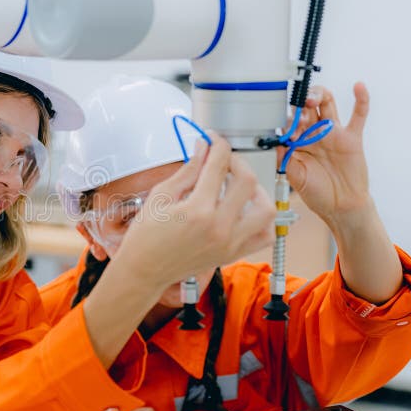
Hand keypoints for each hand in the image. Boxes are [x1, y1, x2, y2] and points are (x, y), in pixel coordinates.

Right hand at [115, 134, 274, 288]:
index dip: (218, 145)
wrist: (144, 270)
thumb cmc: (146, 236)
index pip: (219, 165)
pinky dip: (263, 220)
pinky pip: (265, 235)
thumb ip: (188, 170)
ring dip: (257, 191)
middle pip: (248, 181)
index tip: (214, 140)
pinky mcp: (233, 253)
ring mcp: (230, 243)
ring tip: (239, 186)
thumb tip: (203, 148)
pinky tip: (246, 210)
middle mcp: (219, 227)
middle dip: (237, 162)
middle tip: (224, 160)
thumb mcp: (161, 195)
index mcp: (197, 210)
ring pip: (266, 209)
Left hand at [278, 83, 372, 227]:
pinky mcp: (352, 138)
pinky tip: (359, 86)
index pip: (289, 122)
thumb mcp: (295, 177)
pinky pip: (358, 115)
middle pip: (307, 108)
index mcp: (297, 142)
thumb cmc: (316, 192)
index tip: (283, 120)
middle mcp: (313, 134)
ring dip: (320, 95)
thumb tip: (276, 142)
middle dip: (301, 103)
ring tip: (313, 97)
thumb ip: (285, 159)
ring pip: (328, 104)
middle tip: (299, 108)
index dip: (286, 118)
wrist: (340, 206)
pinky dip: (361, 99)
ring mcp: (333, 133)